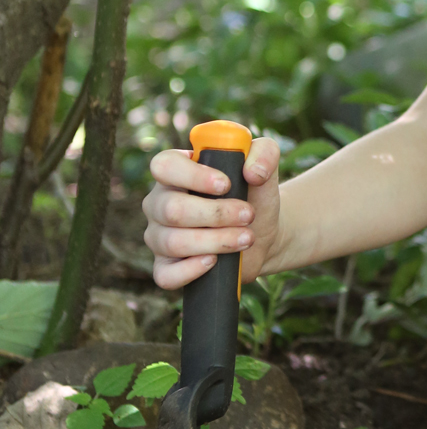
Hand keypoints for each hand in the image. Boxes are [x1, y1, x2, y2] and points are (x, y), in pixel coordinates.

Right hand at [142, 137, 281, 290]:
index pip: (164, 166)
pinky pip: (165, 275)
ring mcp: (159, 236)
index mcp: (174, 172)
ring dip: (216, 241)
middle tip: (248, 214)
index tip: (226, 185)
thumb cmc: (255, 195)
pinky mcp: (166, 266)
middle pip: (171, 209)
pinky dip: (190, 271)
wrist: (264, 232)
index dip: (193, 176)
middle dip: (216, 214)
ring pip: (173, 242)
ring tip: (247, 237)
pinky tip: (214, 262)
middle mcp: (160, 203)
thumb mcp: (266, 166)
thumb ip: (265, 153)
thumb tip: (252, 172)